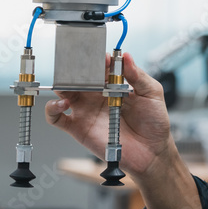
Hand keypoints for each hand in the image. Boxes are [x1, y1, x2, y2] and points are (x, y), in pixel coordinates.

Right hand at [44, 52, 174, 179]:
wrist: (152, 152)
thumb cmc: (154, 122)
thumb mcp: (151, 94)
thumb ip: (138, 76)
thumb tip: (126, 56)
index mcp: (112, 84)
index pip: (99, 66)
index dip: (97, 59)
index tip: (102, 57)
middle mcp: (96, 95)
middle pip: (78, 76)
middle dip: (76, 68)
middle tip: (80, 65)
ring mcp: (85, 110)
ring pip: (63, 92)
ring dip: (62, 84)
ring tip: (70, 83)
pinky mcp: (78, 128)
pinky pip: (56, 118)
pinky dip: (52, 108)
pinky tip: (63, 104)